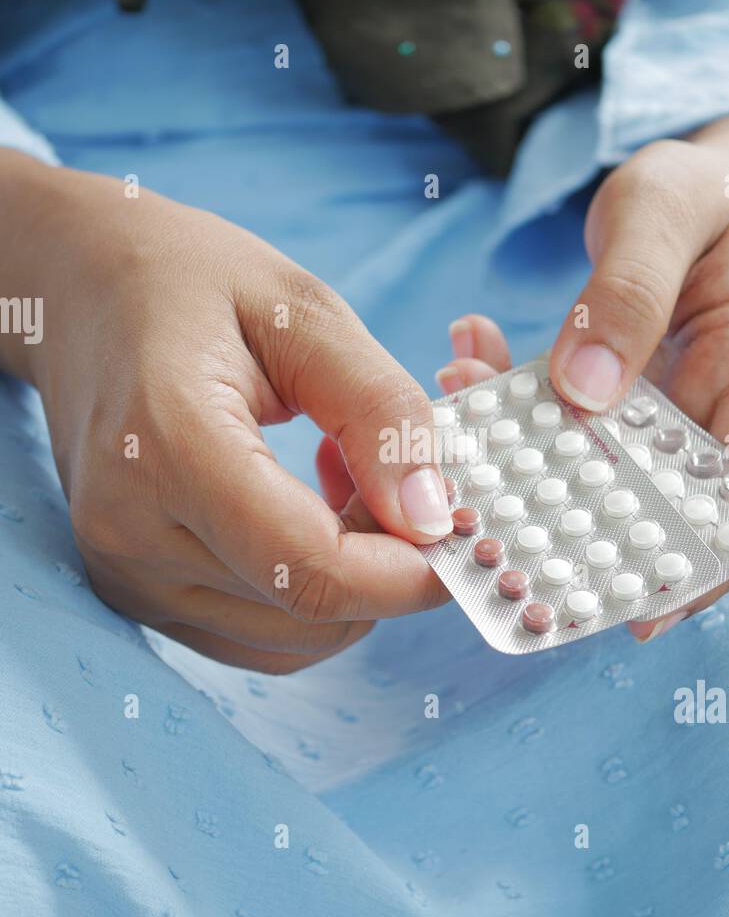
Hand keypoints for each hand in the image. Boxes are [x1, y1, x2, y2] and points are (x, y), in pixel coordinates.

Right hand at [0, 150, 449, 671]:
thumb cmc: (186, 280)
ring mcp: (126, 574)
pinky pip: (261, 636)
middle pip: (312, 610)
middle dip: (389, 562)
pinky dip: (311, 592)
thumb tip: (435, 519)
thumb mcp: (303, 310)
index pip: (310, 569)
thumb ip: (378, 412)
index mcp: (168, 446)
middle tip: (402, 473)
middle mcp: (132, 532)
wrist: (76, 294)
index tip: (465, 520)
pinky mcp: (135, 593)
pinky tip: (307, 512)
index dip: (410, 569)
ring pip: (295, 636)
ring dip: (353, 577)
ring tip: (344, 477)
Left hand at [436, 114, 728, 639]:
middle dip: (584, 528)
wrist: (707, 187)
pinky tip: (465, 369)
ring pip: (603, 473)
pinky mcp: (625, 407)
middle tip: (499, 535)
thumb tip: (584, 391)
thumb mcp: (665, 210)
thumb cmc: (703, 195)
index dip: (713, 564)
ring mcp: (672, 417)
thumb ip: (628, 291)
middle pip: (670, 508)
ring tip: (458, 413)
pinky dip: (514, 408)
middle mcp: (722, 411)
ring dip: (527, 461)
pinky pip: (570, 429)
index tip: (642, 607)